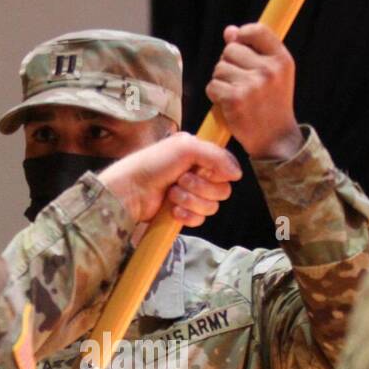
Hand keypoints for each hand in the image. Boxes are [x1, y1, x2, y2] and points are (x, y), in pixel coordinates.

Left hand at [98, 134, 240, 225]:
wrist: (130, 190)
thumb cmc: (153, 164)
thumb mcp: (186, 148)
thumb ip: (216, 156)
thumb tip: (238, 174)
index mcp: (200, 156)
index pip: (227, 170)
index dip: (216, 173)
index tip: (201, 169)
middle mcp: (198, 175)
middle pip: (222, 190)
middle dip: (200, 187)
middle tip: (180, 180)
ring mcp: (191, 196)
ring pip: (211, 207)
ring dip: (190, 201)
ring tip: (171, 194)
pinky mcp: (183, 214)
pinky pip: (200, 220)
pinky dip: (187, 215)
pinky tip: (172, 210)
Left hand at [206, 23, 302, 161]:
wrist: (276, 139)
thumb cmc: (272, 104)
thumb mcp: (274, 74)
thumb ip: (254, 50)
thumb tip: (229, 31)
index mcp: (281, 60)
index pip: (256, 30)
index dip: (242, 36)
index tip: (241, 48)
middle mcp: (268, 70)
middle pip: (231, 49)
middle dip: (229, 63)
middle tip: (241, 83)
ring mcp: (251, 85)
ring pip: (219, 68)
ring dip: (221, 81)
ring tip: (237, 95)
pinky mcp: (235, 99)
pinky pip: (212, 86)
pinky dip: (215, 95)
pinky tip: (229, 105)